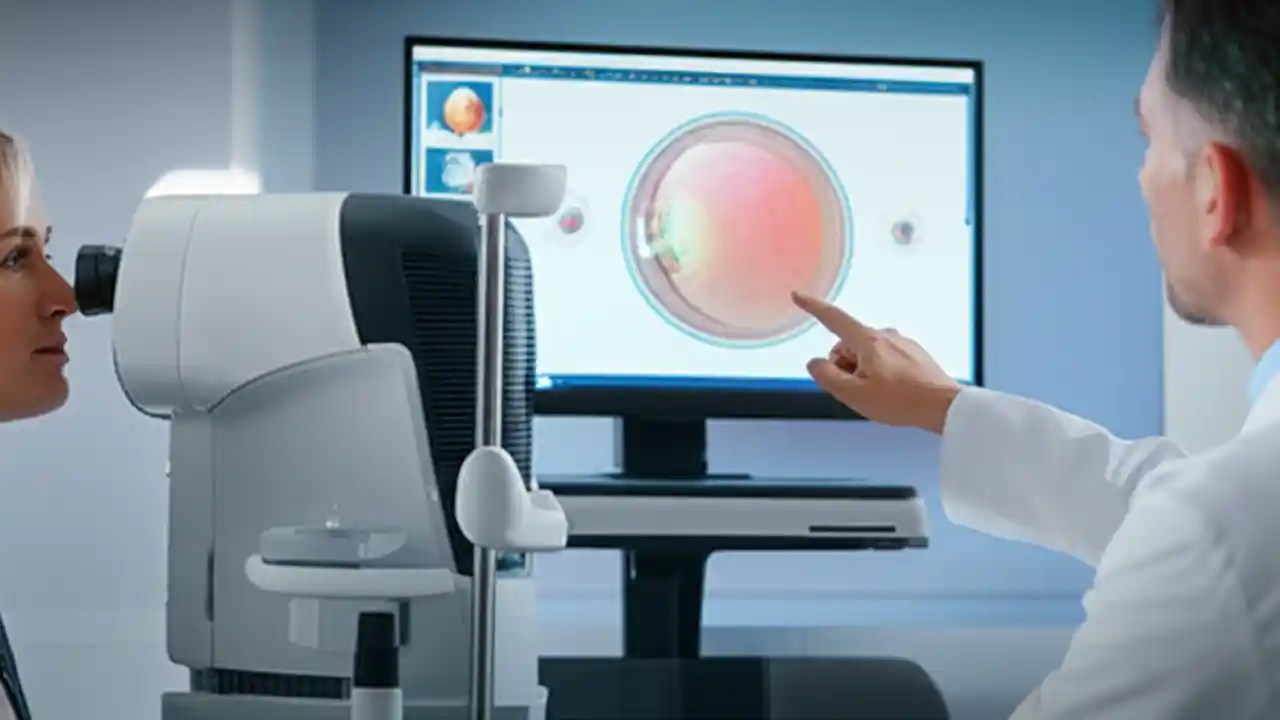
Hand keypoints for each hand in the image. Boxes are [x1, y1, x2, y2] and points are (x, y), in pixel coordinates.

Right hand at [792, 291, 961, 433]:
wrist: (943, 407)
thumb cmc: (901, 401)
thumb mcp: (854, 395)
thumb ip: (827, 377)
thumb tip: (815, 363)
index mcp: (869, 341)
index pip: (833, 318)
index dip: (813, 307)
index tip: (799, 295)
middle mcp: (886, 335)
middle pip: (848, 345)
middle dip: (845, 366)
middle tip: (858, 391)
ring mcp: (901, 343)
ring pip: (866, 354)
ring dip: (863, 372)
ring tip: (879, 395)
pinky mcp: (913, 353)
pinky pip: (884, 359)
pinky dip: (880, 374)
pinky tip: (893, 392)